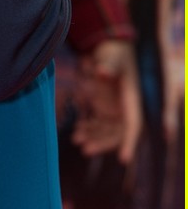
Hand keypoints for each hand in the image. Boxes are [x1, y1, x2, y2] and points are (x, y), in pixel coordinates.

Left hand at [71, 39, 142, 164]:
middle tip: (84, 149)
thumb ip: (109, 65)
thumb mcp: (112, 57)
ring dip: (93, 137)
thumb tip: (102, 72)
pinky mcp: (105, 107)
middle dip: (103, 143)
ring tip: (76, 139)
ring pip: (106, 131)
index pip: (133, 124)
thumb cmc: (115, 53)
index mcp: (132, 99)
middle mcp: (125, 107)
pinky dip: (89, 128)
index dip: (129, 142)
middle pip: (117, 132)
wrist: (111, 48)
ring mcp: (115, 108)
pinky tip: (77, 130)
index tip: (124, 159)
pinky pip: (99, 123)